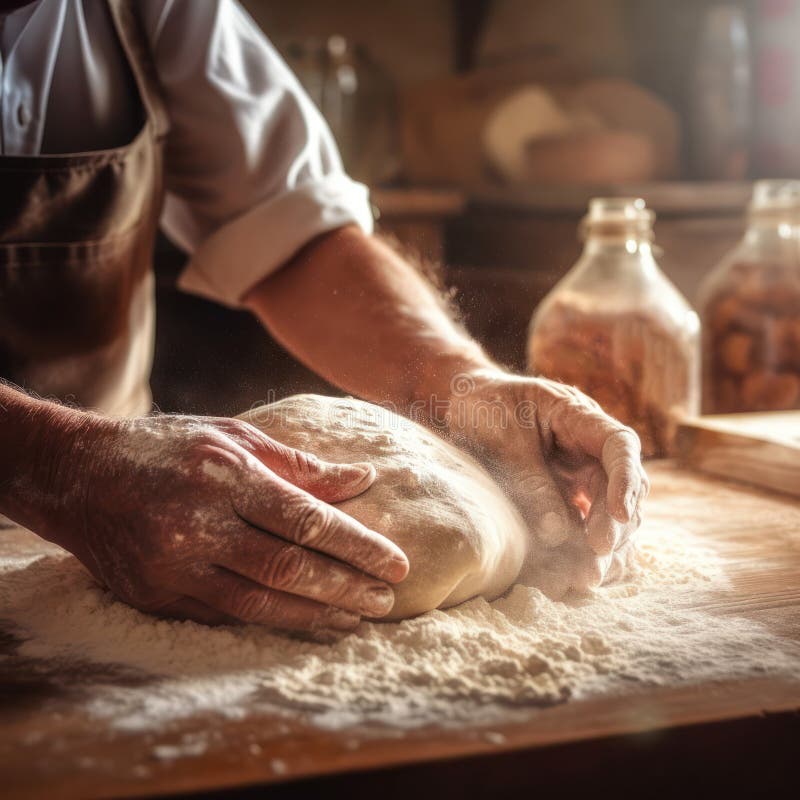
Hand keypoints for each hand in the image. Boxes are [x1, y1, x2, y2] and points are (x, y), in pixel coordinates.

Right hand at [40, 413, 408, 636]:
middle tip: (386, 600)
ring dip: (314, 615)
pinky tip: (303, 621)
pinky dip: (270, 621)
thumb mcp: (234, 438)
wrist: (76, 475)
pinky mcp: (154, 596)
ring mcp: (171, 566)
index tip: (396, 563)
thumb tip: (363, 478)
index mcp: (224, 477)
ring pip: (258, 603)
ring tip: (355, 619)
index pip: (306, 518)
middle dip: (345, 588)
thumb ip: (300, 464)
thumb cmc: (166, 447)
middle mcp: (198, 525)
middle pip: (288, 568)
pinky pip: (224, 616)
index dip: (357, 545)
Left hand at [444, 369, 648, 595]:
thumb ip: (531, 480)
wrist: (465, 404)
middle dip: (612, 528)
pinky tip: (566, 581)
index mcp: (581, 419)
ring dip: (600, 551)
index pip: (620, 447)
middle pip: (620, 490)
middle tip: (593, 562)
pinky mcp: (566, 501)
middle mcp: (590, 451)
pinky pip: (581, 530)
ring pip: (608, 517)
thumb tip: (558, 533)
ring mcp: (581, 477)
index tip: (622, 515)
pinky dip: (577, 556)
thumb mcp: (503, 437)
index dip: (626, 482)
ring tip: (580, 581)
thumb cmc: (486, 408)